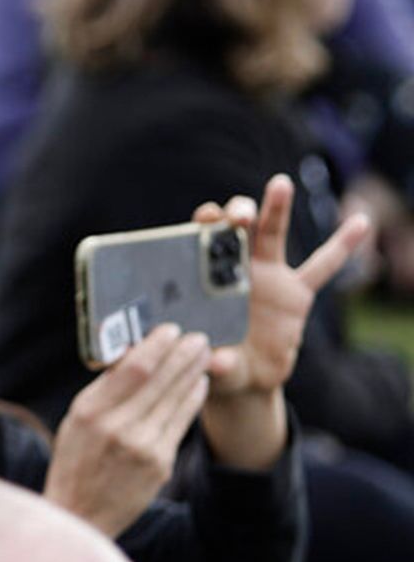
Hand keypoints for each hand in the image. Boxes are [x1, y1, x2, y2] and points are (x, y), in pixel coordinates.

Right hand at [46, 324, 210, 537]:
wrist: (80, 513)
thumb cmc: (75, 460)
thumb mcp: (76, 420)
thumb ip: (103, 391)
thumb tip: (132, 355)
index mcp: (89, 411)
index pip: (132, 369)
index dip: (156, 346)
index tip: (169, 330)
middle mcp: (117, 427)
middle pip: (160, 380)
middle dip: (182, 355)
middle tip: (198, 337)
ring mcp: (142, 447)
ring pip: (175, 399)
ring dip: (192, 372)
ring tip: (202, 354)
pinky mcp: (160, 464)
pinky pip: (181, 423)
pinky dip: (191, 400)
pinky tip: (198, 384)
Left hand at [189, 175, 368, 469]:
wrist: (242, 377)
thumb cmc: (213, 363)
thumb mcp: (210, 365)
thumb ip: (213, 362)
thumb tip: (215, 363)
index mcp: (203, 276)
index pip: (200, 239)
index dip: (203, 226)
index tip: (206, 220)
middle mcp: (234, 267)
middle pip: (235, 227)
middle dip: (236, 213)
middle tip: (239, 215)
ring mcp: (269, 276)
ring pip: (273, 234)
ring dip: (276, 207)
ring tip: (280, 184)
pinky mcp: (296, 293)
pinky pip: (323, 267)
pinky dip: (342, 245)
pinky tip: (360, 222)